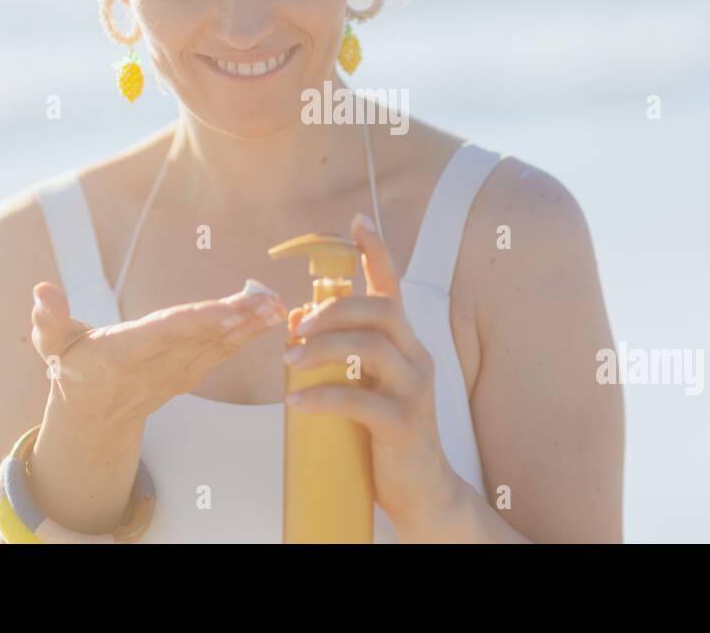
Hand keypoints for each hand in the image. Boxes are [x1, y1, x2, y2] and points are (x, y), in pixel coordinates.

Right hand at [30, 278, 286, 439]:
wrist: (94, 416)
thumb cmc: (73, 368)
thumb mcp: (52, 344)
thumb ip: (48, 319)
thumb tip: (41, 290)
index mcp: (125, 353)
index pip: (166, 332)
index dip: (198, 321)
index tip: (228, 311)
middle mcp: (158, 364)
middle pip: (203, 338)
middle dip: (238, 320)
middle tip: (269, 301)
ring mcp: (178, 372)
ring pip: (220, 345)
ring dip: (252, 326)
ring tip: (280, 306)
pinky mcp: (192, 373)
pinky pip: (224, 351)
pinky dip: (249, 334)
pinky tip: (272, 317)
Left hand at [283, 213, 465, 537]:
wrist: (421, 489)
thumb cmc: (383, 431)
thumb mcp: (363, 384)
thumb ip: (338, 354)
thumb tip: (294, 324)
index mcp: (404, 343)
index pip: (392, 287)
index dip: (376, 252)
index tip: (356, 221)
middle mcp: (416, 358)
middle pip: (382, 311)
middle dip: (336, 308)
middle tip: (297, 325)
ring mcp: (415, 391)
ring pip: (374, 350)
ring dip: (325, 350)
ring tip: (288, 363)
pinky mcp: (405, 426)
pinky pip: (363, 402)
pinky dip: (325, 398)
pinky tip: (298, 403)